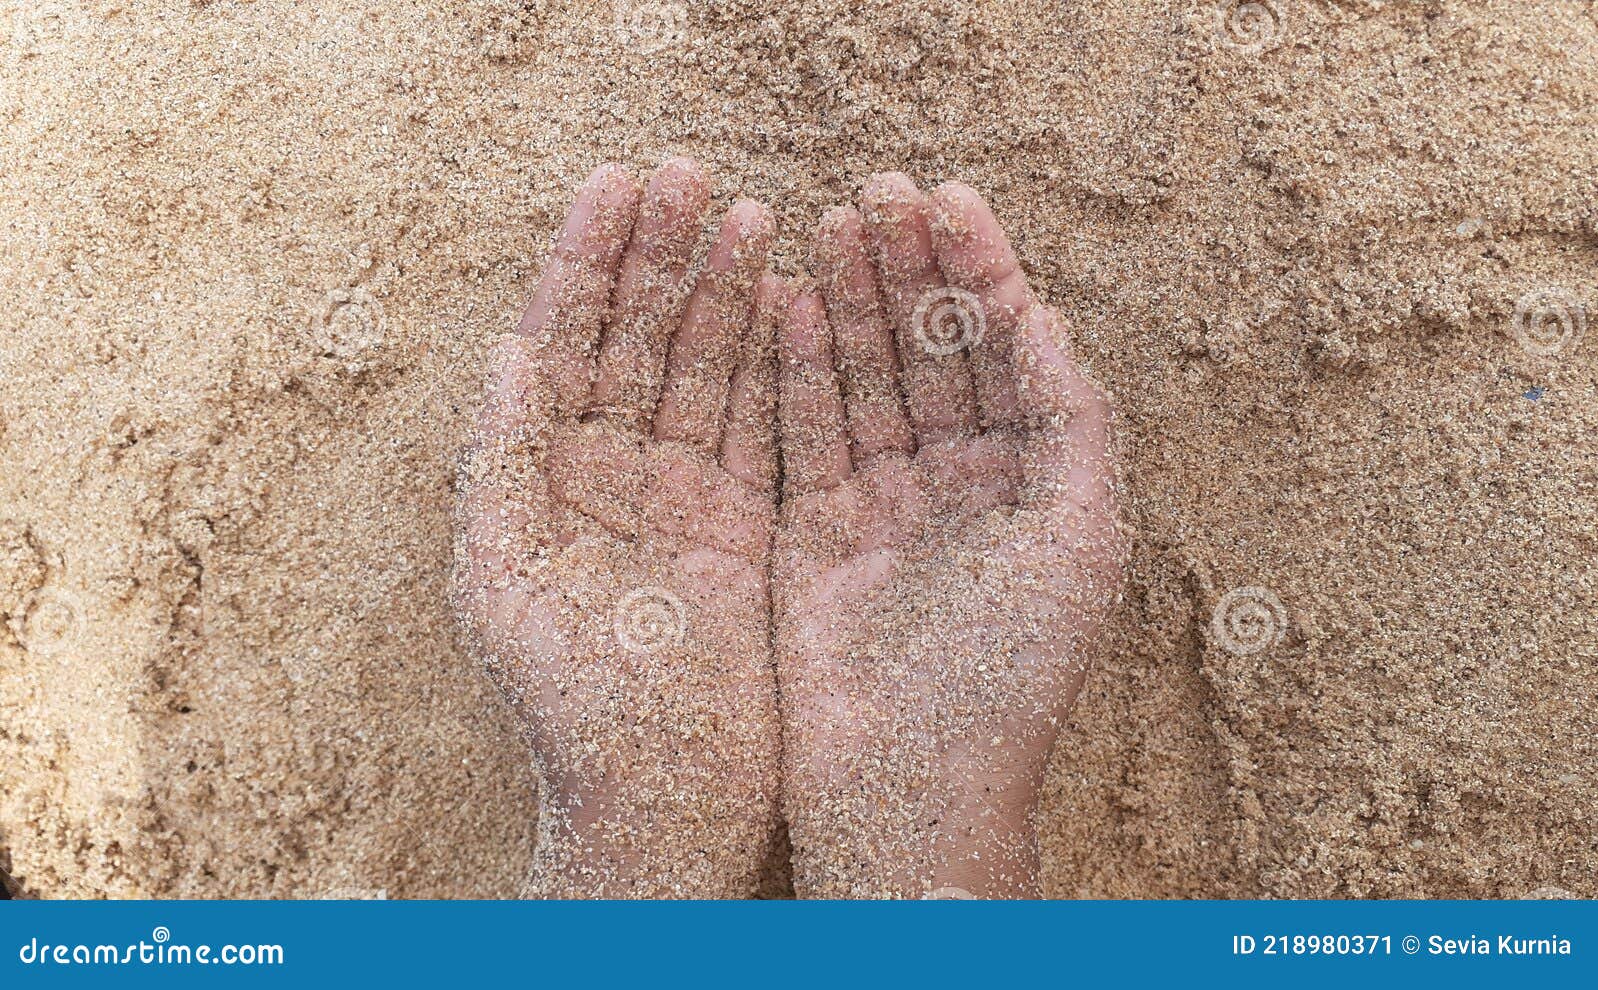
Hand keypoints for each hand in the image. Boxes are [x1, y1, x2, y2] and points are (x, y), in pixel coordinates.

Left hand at [453, 158, 782, 897]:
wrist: (662, 803)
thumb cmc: (572, 711)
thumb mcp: (506, 587)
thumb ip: (501, 466)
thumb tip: (508, 353)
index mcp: (540, 481)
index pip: (563, 345)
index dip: (586, 263)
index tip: (615, 185)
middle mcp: (609, 476)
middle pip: (636, 339)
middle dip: (659, 256)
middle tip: (690, 174)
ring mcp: (680, 497)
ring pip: (702, 370)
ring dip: (721, 293)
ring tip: (751, 215)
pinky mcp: (742, 526)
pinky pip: (758, 426)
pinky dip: (770, 365)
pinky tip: (787, 303)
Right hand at [772, 174, 1127, 897]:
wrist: (912, 784)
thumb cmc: (1013, 674)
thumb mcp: (1082, 539)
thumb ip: (1076, 420)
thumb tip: (1049, 316)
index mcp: (1029, 478)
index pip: (1005, 348)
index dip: (982, 269)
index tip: (950, 198)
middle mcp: (957, 481)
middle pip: (930, 349)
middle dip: (908, 268)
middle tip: (878, 190)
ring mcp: (882, 503)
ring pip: (865, 377)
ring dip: (849, 299)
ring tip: (829, 223)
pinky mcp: (813, 530)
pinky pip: (803, 430)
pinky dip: (795, 366)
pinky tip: (785, 301)